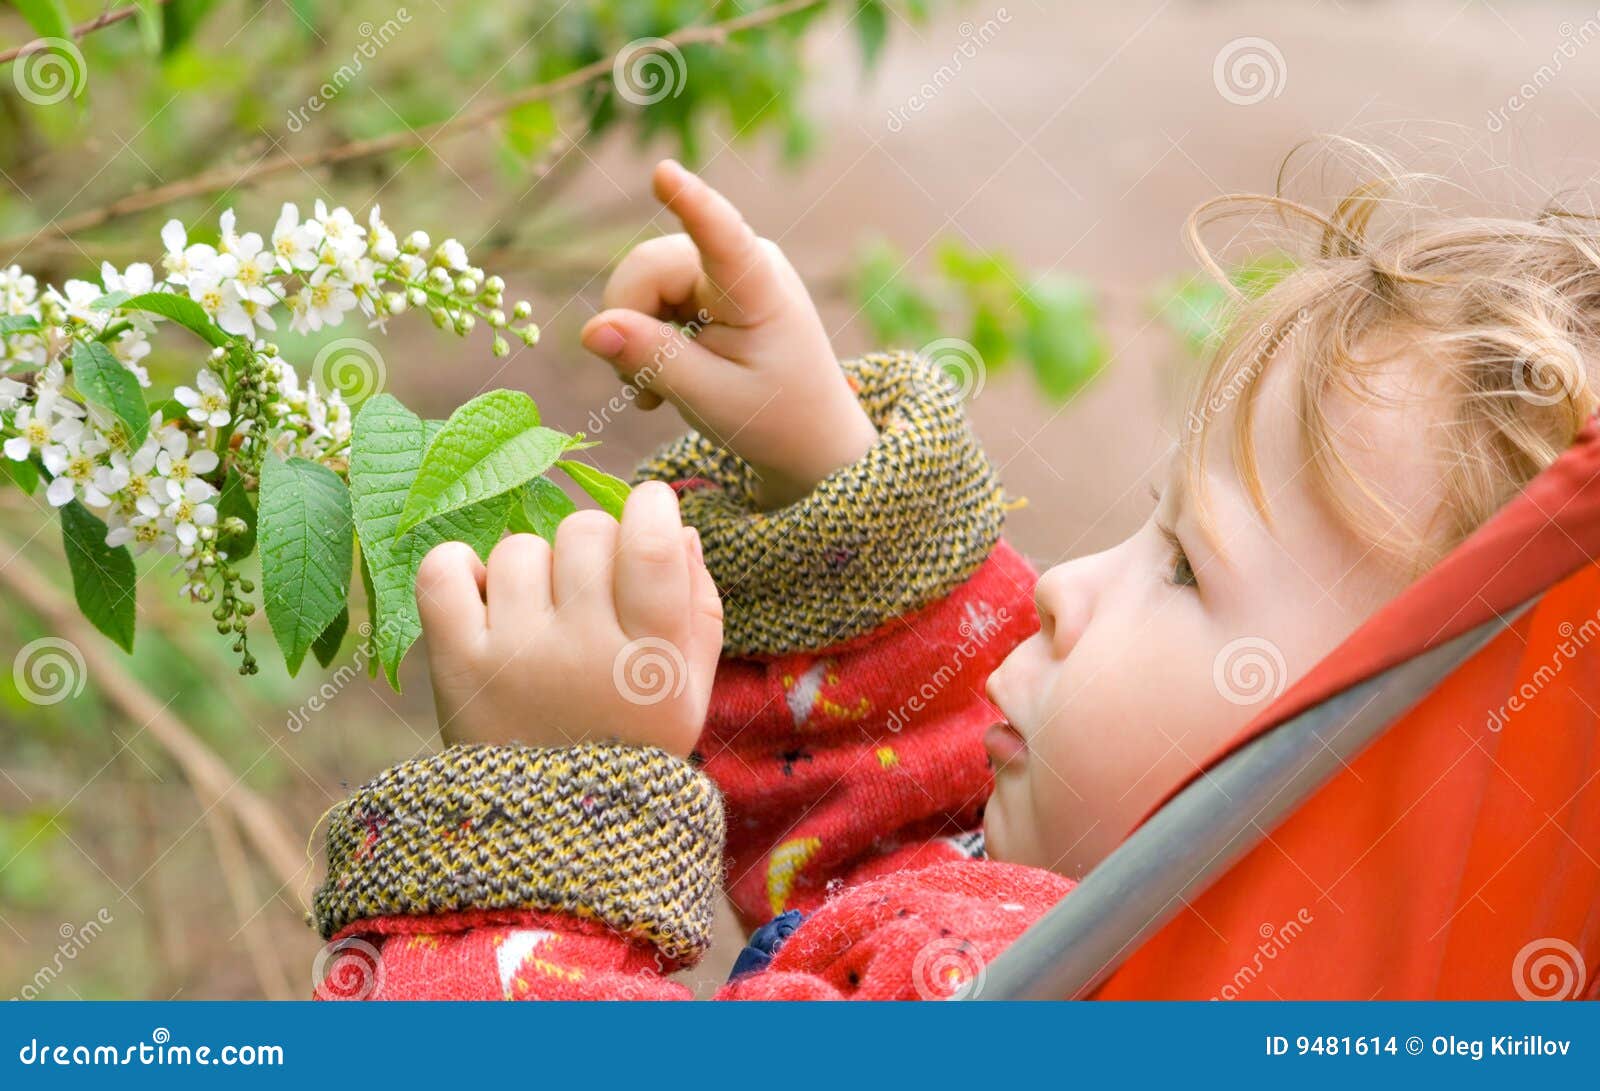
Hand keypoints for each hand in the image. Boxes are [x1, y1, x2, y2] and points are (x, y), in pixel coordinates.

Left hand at [414, 481, 722, 757]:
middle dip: (591, 548)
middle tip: (589, 593)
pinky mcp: (458, 666)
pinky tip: (481, 598)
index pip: (651, 544)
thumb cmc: (632, 743)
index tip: (648, 509)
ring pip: (518, 549)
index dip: (650, 506)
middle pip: (585, 532)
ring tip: (538, 621)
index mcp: (655, 658)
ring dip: (530, 571)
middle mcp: (586, 653)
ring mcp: (517, 659)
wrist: (554, 833)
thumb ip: (697, 605)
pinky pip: (445, 571)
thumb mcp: (689, 687)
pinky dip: (458, 570)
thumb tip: (680, 526)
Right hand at [580, 160, 877, 509]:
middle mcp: (739, 261)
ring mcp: (718, 269)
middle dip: (630, 326)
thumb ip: (652, 361)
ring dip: (635, 340)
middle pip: (645, 270)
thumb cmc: (774, 418)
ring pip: (636, 285)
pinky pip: (645, 298)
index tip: (663, 171)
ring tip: (661, 389)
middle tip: (644, 389)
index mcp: (758, 286)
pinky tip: (662, 380)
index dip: (690, 203)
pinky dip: (643, 340)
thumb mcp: (712, 400)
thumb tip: (591, 330)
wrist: (806, 436)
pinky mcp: (703, 284)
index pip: (721, 236)